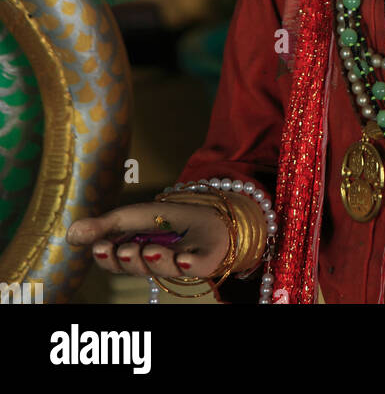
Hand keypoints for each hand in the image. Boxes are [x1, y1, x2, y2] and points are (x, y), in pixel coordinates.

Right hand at [66, 200, 228, 280]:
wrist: (214, 216)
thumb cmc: (171, 218)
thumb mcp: (136, 216)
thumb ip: (105, 225)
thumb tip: (69, 234)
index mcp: (136, 252)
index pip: (117, 261)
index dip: (108, 257)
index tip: (100, 247)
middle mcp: (155, 261)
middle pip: (136, 269)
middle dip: (129, 262)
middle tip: (124, 250)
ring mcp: (179, 262)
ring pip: (162, 269)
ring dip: (155, 260)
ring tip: (150, 248)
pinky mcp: (201, 263)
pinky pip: (193, 268)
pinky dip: (187, 264)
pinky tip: (182, 258)